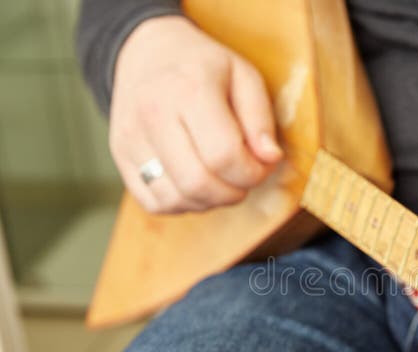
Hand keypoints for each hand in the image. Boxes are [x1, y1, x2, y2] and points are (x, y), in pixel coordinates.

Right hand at [110, 16, 281, 213]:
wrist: (145, 52)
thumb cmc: (203, 66)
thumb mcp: (243, 75)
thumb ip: (260, 118)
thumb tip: (270, 158)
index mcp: (189, 89)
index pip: (224, 156)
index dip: (252, 173)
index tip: (261, 164)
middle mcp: (153, 115)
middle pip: (198, 183)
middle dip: (233, 192)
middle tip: (243, 176)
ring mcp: (130, 138)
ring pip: (175, 200)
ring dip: (209, 201)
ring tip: (221, 179)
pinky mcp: (120, 156)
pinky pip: (155, 203)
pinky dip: (183, 204)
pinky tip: (196, 183)